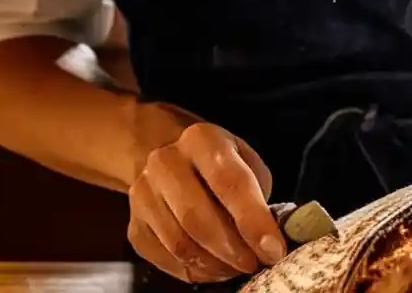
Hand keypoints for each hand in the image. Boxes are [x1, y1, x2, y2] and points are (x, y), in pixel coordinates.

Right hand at [127, 115, 286, 282]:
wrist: (167, 157)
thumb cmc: (219, 164)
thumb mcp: (246, 164)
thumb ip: (262, 197)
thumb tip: (277, 238)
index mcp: (201, 139)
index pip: (229, 182)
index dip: (253, 221)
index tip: (274, 250)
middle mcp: (165, 162)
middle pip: (198, 219)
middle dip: (233, 250)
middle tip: (256, 264)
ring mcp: (142, 194)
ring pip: (180, 244)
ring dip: (215, 265)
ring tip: (238, 267)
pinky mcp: (133, 225)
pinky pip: (164, 259)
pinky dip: (194, 272)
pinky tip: (214, 267)